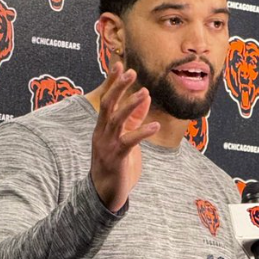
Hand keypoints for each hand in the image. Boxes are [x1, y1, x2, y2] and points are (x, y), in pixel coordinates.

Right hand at [90, 61, 158, 212]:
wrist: (105, 193)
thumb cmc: (116, 164)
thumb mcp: (125, 138)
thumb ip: (134, 119)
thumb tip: (145, 97)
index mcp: (102, 127)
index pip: (106, 100)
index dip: (112, 82)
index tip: (119, 65)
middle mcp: (102, 133)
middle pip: (108, 104)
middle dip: (118, 87)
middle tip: (130, 72)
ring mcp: (108, 145)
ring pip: (117, 120)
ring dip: (130, 105)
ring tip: (144, 92)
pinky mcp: (117, 157)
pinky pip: (130, 141)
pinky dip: (143, 132)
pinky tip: (156, 125)